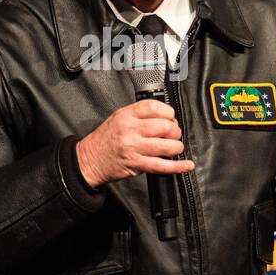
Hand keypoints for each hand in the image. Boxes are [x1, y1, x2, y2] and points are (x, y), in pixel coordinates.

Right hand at [76, 99, 194, 187]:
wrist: (89, 160)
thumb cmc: (104, 140)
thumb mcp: (118, 118)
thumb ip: (139, 115)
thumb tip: (165, 118)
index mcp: (126, 115)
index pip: (154, 107)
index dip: (169, 112)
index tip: (171, 118)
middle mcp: (130, 129)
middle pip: (164, 126)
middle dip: (175, 131)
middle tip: (173, 135)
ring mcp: (134, 147)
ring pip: (166, 145)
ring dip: (176, 147)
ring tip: (175, 148)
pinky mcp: (136, 164)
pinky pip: (162, 165)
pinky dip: (177, 166)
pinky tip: (186, 165)